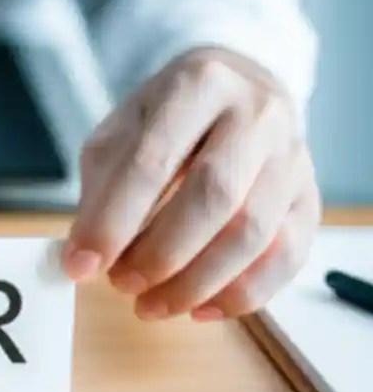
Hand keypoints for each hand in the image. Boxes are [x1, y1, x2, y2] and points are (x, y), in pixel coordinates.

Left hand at [62, 47, 319, 320]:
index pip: (152, 161)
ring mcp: (293, 155)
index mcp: (198, 83)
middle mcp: (257, 112)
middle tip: (121, 284)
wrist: (236, 91)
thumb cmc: (165, 119)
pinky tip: (201, 308)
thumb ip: (101, 188)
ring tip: (151, 303)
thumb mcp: (119, 133)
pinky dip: (243, 293)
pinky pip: (288, 255)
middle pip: (213, 196)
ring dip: (197, 282)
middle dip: (161, 254)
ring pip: (254, 232)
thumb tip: (84, 257)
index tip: (82, 264)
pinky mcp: (310, 196)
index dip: (113, 221)